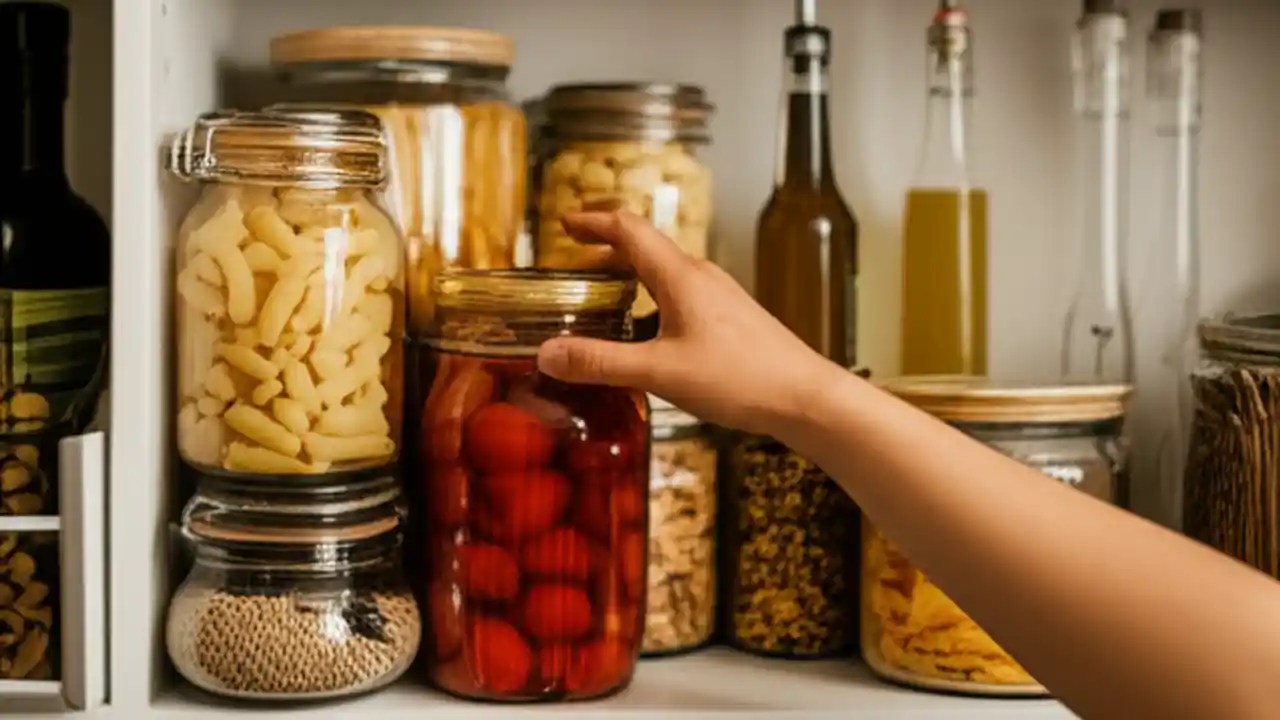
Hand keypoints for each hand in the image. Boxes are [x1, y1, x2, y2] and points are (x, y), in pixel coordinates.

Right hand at [536, 211, 842, 435]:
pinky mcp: (729, 319)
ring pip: (663, 275)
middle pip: (645, 249)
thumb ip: (601, 363)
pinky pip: (680, 297)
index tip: (564, 223)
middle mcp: (700, 277)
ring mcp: (718, 297)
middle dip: (605, 253)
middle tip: (571, 267)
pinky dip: (650, 303)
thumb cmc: (739, 378)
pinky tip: (644, 337)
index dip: (593, 222)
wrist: (805, 397)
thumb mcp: (659, 372)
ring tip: (600, 302)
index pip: (629, 230)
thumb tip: (547, 353)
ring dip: (628, 280)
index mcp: (680, 276)